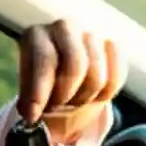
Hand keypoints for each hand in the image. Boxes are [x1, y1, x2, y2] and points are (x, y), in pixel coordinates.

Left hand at [17, 19, 126, 143]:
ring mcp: (90, 35)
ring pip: (97, 77)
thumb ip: (28, 104)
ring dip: (85, 99)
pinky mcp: (112, 46)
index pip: (44, 59)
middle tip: (59, 107)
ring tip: (73, 102)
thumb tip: (30, 118)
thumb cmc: (42, 88)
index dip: (40, 90)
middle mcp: (64, 28)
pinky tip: (93, 97)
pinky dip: (106, 95)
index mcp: (36, 35)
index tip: (34, 116)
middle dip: (66, 95)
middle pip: (76, 65)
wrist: (64, 82)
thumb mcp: (29, 94)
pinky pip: (116, 77)